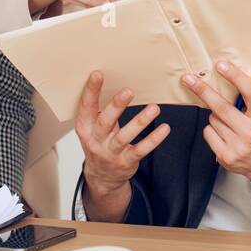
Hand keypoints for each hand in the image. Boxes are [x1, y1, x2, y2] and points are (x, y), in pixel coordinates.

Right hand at [75, 71, 169, 196]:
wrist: (102, 177)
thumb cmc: (99, 142)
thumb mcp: (92, 127)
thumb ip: (98, 108)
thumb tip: (113, 77)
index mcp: (85, 127)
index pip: (86, 107)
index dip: (91, 91)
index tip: (97, 74)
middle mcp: (96, 140)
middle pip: (105, 122)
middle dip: (117, 106)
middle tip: (128, 91)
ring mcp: (111, 152)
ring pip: (125, 136)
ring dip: (140, 122)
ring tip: (154, 108)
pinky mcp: (126, 161)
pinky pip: (141, 150)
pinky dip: (153, 139)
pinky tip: (165, 129)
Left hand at [181, 60, 250, 190]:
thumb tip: (238, 72)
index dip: (235, 76)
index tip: (221, 64)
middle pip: (222, 106)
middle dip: (203, 90)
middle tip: (189, 78)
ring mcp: (238, 146)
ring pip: (213, 119)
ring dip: (216, 116)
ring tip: (230, 123)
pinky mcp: (226, 156)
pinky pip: (208, 132)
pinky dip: (212, 129)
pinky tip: (225, 134)